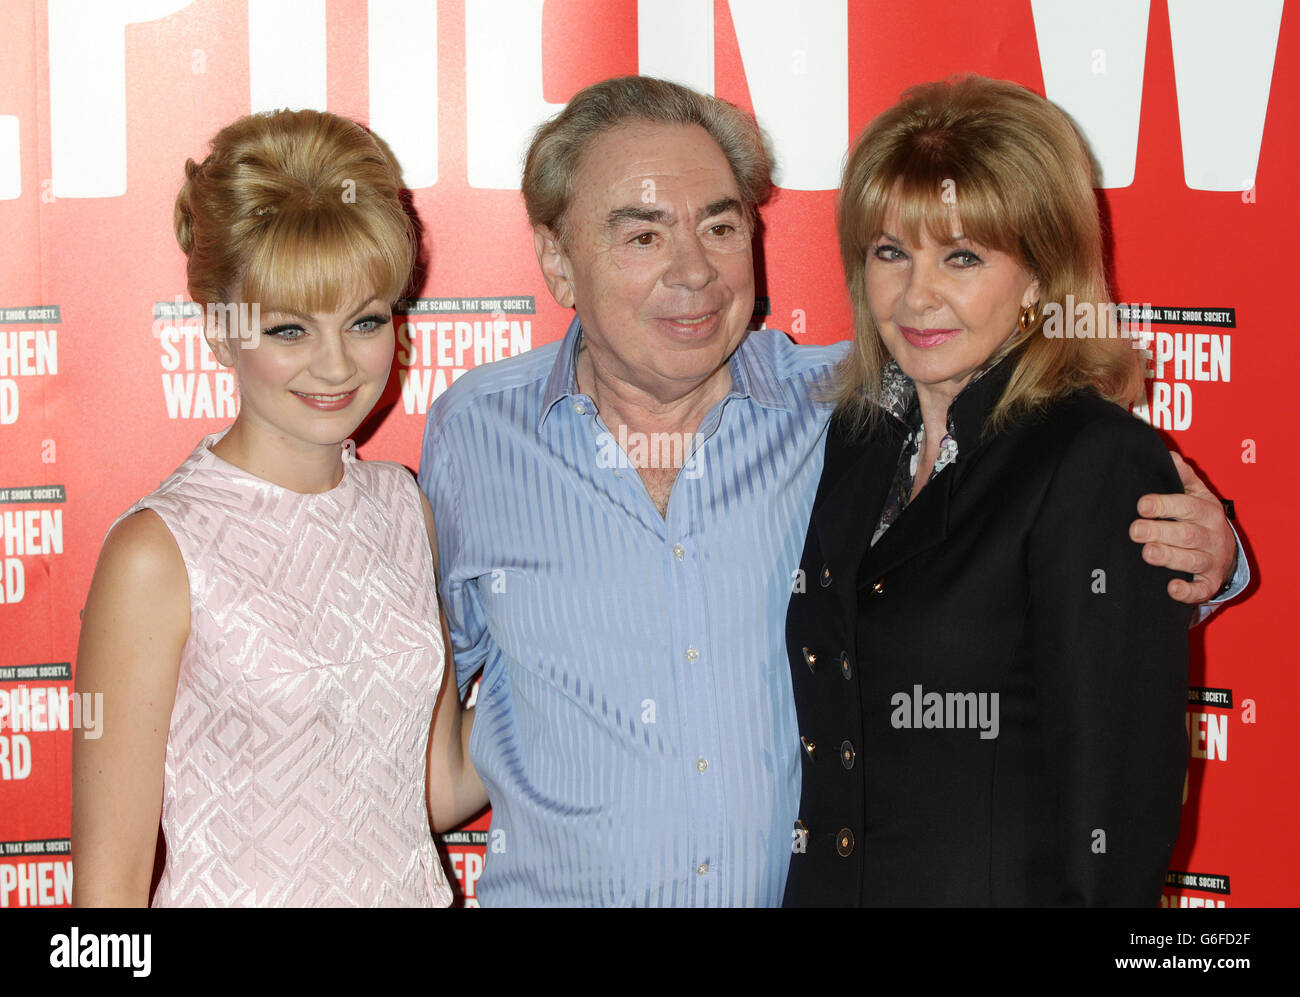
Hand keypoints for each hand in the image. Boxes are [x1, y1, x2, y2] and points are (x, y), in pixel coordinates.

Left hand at [1129, 452, 1234, 603]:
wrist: (1228, 550)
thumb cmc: (1202, 518)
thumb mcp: (1197, 494)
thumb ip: (1183, 476)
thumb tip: (1168, 456)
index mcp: (1206, 510)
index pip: (1185, 505)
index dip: (1164, 505)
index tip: (1142, 505)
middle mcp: (1211, 535)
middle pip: (1186, 534)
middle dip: (1160, 532)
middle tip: (1135, 530)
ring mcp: (1212, 560)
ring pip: (1192, 560)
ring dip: (1170, 557)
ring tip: (1148, 553)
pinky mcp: (1210, 583)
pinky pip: (1201, 589)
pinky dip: (1188, 591)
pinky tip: (1172, 588)